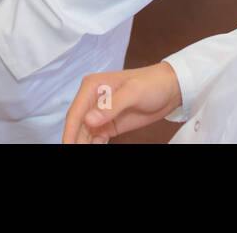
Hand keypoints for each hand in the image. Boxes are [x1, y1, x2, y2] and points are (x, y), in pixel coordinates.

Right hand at [61, 61, 181, 143]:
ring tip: (81, 153)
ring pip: (85, 134)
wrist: (170, 89)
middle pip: (78, 125)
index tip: (67, 145)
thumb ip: (110, 106)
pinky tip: (92, 150)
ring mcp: (100, 114)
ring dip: (83, 144)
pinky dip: (92, 146)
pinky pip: (96, 138)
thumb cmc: (151, 84)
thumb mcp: (133, 93)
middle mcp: (92, 100)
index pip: (76, 112)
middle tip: (73, 151)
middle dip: (74, 140)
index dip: (70, 131)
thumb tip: (88, 121)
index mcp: (92, 87)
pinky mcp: (109, 125)